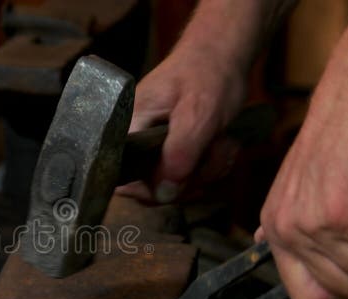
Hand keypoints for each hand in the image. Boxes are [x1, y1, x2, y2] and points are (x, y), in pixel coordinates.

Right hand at [117, 45, 247, 202]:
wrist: (224, 55)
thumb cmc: (206, 75)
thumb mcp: (197, 115)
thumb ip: (178, 155)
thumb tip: (163, 195)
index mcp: (127, 129)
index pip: (123, 179)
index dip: (152, 187)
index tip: (184, 175)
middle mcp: (136, 143)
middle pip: (153, 189)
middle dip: (191, 178)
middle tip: (214, 149)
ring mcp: (156, 149)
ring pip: (177, 185)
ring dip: (208, 170)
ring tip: (222, 141)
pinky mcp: (174, 152)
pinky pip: (191, 177)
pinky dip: (212, 166)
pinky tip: (222, 143)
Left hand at [256, 93, 347, 298]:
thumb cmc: (342, 145)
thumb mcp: (301, 189)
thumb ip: (291, 224)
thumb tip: (265, 241)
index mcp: (276, 228)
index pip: (305, 298)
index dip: (342, 290)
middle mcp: (287, 230)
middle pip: (347, 291)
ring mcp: (313, 224)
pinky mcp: (344, 214)